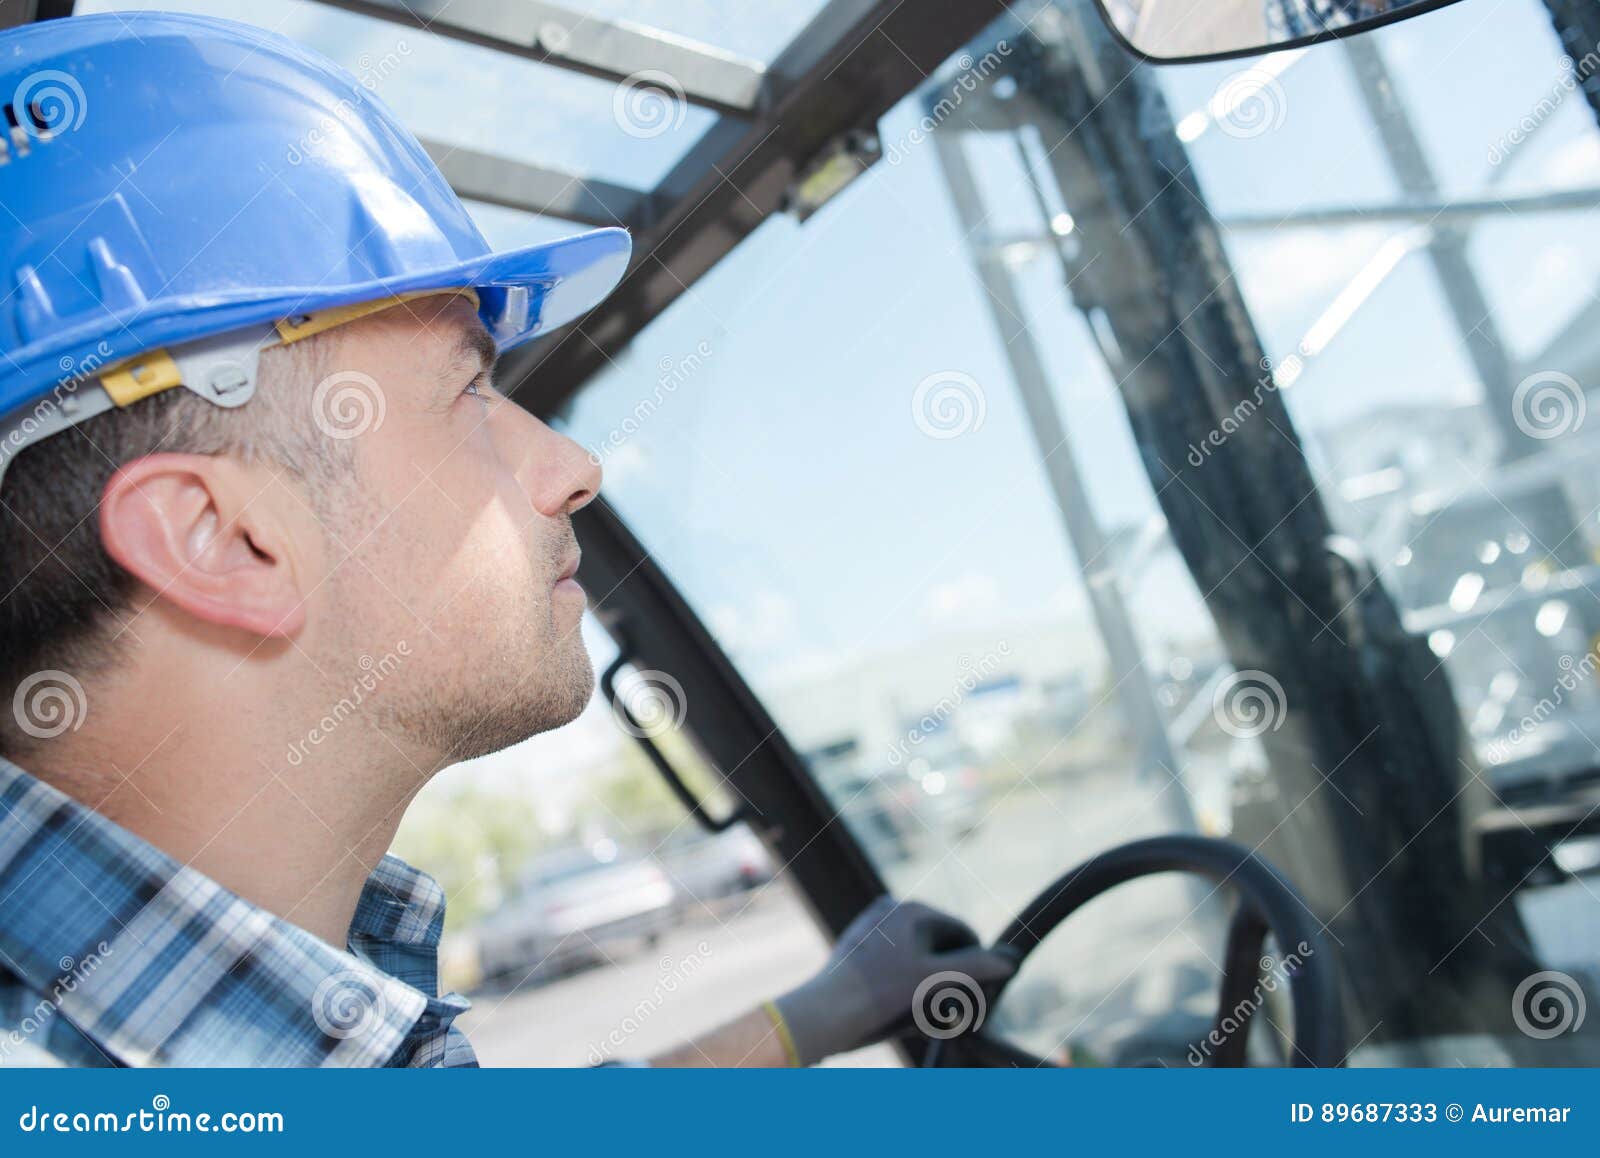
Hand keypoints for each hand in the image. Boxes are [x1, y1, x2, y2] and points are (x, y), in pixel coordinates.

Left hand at [769, 895, 1019, 1064]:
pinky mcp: (859, 945)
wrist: (826, 1012)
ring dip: (928, 981)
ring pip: (918, 953)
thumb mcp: (936, 981)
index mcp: (913, 909)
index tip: (976, 993)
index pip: (962, 933)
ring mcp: (873, 925)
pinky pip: (895, 960)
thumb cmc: (881, 995)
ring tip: (923, 1013)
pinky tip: (900, 1008)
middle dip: (949, 975)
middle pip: (940, 942)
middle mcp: (892, 908)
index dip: (976, 964)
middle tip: (948, 1009)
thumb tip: (1009, 959)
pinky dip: (905, 981)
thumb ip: (976, 967)